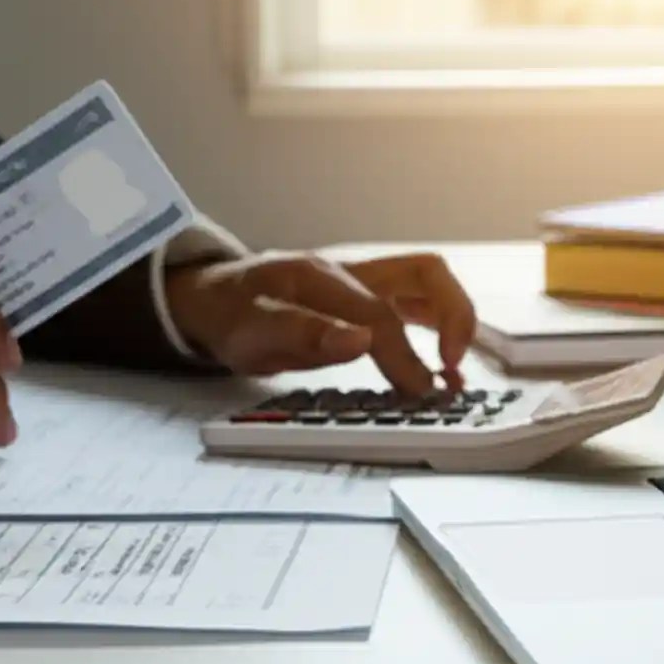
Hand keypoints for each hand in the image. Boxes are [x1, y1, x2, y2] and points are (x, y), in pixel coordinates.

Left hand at [165, 252, 476, 394]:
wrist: (209, 298)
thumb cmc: (230, 315)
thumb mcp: (250, 333)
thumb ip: (304, 335)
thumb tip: (360, 341)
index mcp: (320, 277)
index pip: (381, 314)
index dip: (405, 356)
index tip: (420, 392)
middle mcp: (350, 270)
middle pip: (426, 273)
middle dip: (453, 317)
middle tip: (452, 366)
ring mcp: (361, 278)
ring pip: (428, 281)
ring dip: (452, 319)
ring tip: (454, 368)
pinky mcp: (367, 293)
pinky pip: (416, 299)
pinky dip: (437, 326)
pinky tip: (439, 362)